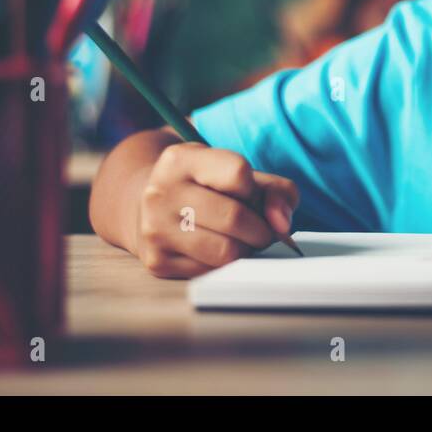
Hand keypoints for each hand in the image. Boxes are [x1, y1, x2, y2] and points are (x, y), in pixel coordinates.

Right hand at [134, 143, 299, 277]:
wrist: (149, 207)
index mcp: (180, 160)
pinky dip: (226, 265)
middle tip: (256, 227)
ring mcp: (155, 229)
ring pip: (226, 252)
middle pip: (235, 218)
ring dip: (246, 249)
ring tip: (239, 239)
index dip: (254, 188)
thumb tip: (282, 224)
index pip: (238, 172)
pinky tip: (217, 249)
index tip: (248, 193)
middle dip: (259, 228)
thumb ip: (276, 190)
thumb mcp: (237, 172)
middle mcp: (161, 192)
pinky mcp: (157, 261)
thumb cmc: (206, 188)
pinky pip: (213, 272)